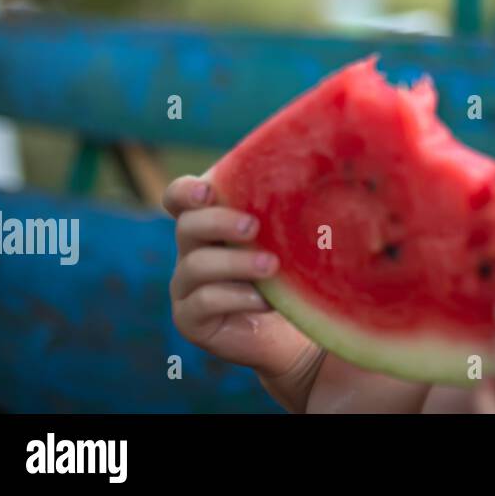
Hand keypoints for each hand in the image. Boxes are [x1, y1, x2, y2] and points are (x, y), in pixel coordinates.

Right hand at [165, 173, 320, 386]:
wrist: (293, 332)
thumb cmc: (292, 273)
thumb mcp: (291, 236)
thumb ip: (288, 207)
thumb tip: (315, 163)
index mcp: (210, 222)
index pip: (179, 198)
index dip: (185, 191)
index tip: (207, 190)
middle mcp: (192, 250)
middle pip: (187, 226)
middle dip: (219, 222)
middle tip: (254, 227)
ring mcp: (186, 286)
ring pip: (196, 265)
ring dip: (236, 262)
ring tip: (271, 266)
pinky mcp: (191, 319)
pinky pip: (204, 302)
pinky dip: (237, 297)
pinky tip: (266, 299)